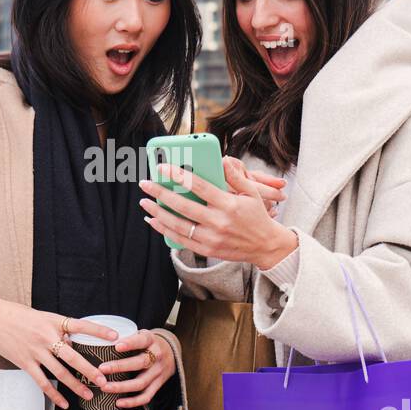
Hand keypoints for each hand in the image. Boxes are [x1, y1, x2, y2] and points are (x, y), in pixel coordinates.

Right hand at [0, 295, 117, 409]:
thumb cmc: (18, 316)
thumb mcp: (42, 317)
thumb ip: (58, 329)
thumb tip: (75, 342)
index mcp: (54, 321)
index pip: (81, 325)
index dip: (99, 330)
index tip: (116, 336)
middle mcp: (47, 336)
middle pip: (73, 356)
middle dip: (90, 370)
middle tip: (105, 381)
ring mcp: (36, 351)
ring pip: (60, 372)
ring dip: (76, 386)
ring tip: (89, 395)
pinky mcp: (25, 362)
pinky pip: (42, 382)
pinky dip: (54, 394)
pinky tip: (63, 404)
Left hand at [94, 328, 174, 409]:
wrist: (173, 351)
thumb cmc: (149, 343)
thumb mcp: (142, 334)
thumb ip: (127, 336)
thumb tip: (98, 339)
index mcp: (151, 340)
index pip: (142, 340)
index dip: (130, 343)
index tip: (116, 346)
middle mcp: (157, 356)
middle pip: (140, 363)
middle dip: (119, 367)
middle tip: (101, 369)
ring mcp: (158, 372)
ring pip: (141, 382)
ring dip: (122, 387)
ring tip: (105, 387)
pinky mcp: (158, 385)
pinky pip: (146, 396)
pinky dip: (132, 402)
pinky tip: (118, 403)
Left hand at [138, 161, 298, 269]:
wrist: (265, 246)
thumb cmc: (257, 217)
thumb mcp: (252, 193)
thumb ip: (236, 177)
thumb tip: (223, 160)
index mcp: (229, 205)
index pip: (199, 187)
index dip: (179, 176)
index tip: (162, 167)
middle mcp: (218, 222)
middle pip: (183, 206)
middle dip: (161, 193)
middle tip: (145, 183)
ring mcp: (211, 238)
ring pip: (177, 225)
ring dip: (158, 212)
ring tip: (144, 201)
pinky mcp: (207, 249)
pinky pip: (180, 240)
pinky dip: (164, 230)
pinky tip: (153, 220)